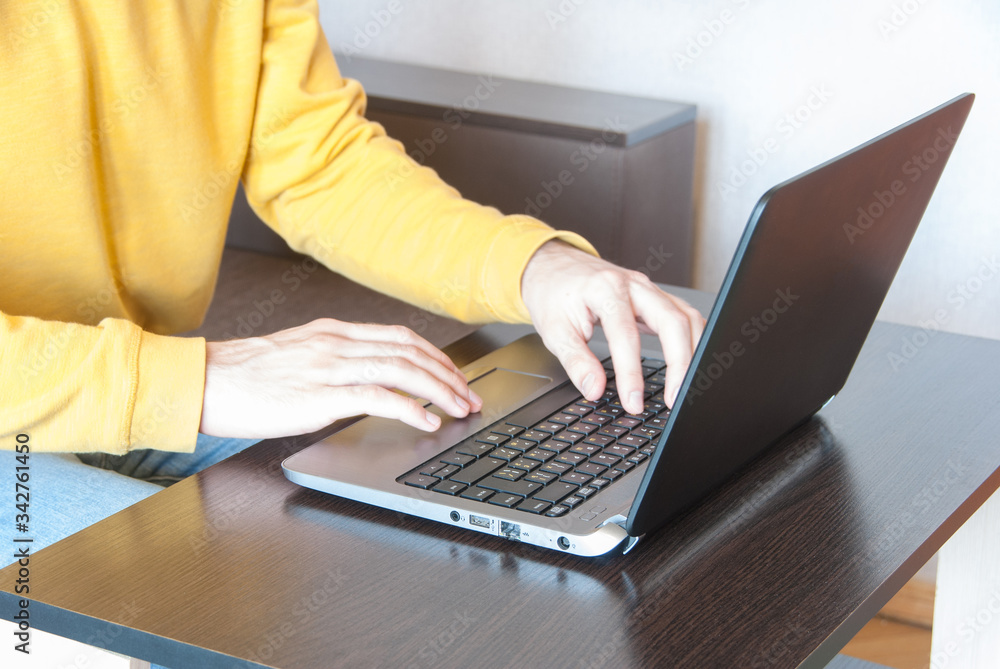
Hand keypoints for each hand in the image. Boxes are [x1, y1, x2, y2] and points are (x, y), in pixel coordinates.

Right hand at [199, 318, 482, 437]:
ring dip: (439, 391)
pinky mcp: (319, 396)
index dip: (435, 356)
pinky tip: (426, 421)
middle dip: (448, 375)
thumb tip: (369, 380)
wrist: (204, 382)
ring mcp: (329, 367)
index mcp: (333, 333)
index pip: (400, 337)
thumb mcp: (298, 356)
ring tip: (458, 409)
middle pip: (409, 351)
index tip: (455, 375)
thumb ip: (335, 361)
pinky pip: (377, 398)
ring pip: (401, 370)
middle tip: (469, 396)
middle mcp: (337, 344)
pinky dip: (410, 409)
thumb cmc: (245, 376)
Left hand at [521, 241, 704, 413]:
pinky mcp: (655, 297)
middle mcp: (633, 285)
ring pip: (687, 316)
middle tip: (674, 399)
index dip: (632, 374)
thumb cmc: (553, 293)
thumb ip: (576, 362)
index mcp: (606, 289)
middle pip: (673, 321)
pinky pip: (684, 315)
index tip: (633, 402)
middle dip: (680, 364)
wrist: (553, 266)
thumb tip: (594, 390)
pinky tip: (691, 361)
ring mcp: (648, 289)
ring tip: (686, 387)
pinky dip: (692, 339)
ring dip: (693, 352)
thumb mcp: (554, 330)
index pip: (627, 336)